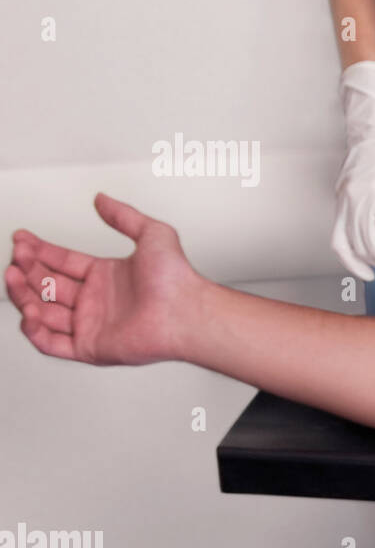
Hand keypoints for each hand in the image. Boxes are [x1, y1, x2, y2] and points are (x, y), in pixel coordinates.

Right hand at [5, 193, 203, 365]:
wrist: (185, 310)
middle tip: (18, 257)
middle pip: (47, 286)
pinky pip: (52, 344)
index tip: (22, 239)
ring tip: (14, 277)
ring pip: (43, 313)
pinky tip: (29, 313)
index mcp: (106, 276)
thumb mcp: (152, 233)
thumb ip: (123, 216)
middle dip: (27, 270)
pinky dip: (35, 331)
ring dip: (24, 296)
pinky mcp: (91, 348)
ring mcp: (92, 325)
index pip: (62, 262)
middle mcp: (97, 301)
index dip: (39, 250)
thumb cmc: (176, 279)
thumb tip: (102, 200)